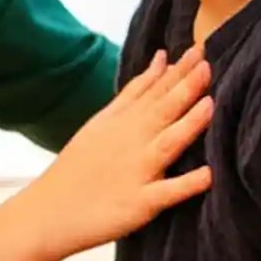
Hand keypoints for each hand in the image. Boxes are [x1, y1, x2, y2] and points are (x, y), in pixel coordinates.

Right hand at [22, 48, 212, 260]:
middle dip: (185, 87)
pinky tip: (207, 175)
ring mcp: (136, 172)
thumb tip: (162, 59)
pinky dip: (186, 185)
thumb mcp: (104, 119)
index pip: (153, 90)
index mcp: (123, 121)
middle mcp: (131, 142)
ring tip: (209, 105)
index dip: (177, 70)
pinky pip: (165, 193)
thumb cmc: (79, 166)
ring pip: (167, 144)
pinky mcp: (139, 204)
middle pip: (162, 110)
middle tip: (206, 64)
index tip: (199, 49)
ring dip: (188, 125)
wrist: (50, 210)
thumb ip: (135, 91)